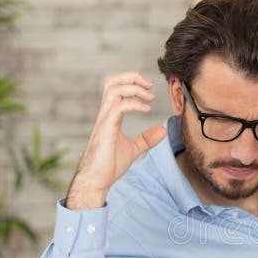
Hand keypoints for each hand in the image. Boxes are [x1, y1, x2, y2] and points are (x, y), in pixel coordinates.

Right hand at [66, 72, 167, 209]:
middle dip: (132, 77)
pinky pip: (118, 107)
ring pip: (114, 89)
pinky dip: (134, 104)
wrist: (95, 181)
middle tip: (150, 85)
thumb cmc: (108, 165)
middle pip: (112, 81)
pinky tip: (145, 110)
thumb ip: (146, 139)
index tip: (149, 89)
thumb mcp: (133, 149)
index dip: (132, 81)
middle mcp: (105, 114)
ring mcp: (104, 120)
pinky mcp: (106, 129)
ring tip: (149, 97)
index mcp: (110, 116)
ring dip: (134, 88)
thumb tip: (162, 130)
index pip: (115, 87)